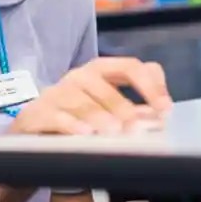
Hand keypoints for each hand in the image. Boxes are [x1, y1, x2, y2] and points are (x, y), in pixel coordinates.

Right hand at [10, 57, 171, 135]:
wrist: (34, 134)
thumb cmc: (77, 118)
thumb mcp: (108, 110)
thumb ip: (135, 110)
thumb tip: (160, 117)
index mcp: (100, 71)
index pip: (130, 67)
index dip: (151, 85)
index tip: (165, 109)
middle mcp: (79, 76)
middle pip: (104, 82)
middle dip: (124, 105)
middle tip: (138, 126)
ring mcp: (57, 92)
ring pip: (80, 99)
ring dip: (99, 115)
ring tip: (114, 131)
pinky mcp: (38, 112)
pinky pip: (56, 116)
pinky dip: (71, 124)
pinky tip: (85, 134)